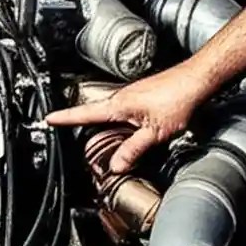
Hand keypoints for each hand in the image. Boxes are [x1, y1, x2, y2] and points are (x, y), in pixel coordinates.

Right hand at [46, 64, 210, 172]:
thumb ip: (133, 150)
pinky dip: (119, 121)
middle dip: (81, 122)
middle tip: (67, 130)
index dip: (64, 117)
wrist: (196, 80)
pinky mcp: (142, 96)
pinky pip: (123, 110)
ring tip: (101, 138)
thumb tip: (116, 165)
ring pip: (110, 112)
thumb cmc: (179, 98)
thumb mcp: (155, 133)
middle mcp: (122, 97)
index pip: (84, 113)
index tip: (49, 119)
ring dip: (103, 124)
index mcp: (119, 105)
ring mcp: (132, 95)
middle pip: (94, 113)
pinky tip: (129, 130)